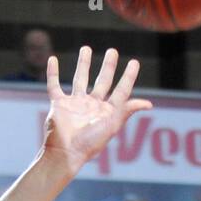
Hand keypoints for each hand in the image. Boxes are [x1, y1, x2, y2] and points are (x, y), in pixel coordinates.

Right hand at [42, 47, 151, 172]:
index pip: (121, 90)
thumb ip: (127, 111)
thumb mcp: (112, 125)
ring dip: (83, 64)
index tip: (134, 62)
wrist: (65, 152)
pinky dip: (52, 73)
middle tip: (112, 51)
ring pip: (80, 79)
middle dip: (108, 67)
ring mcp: (75, 104)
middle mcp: (92, 105)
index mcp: (107, 111)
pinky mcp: (58, 104)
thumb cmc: (90, 142)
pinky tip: (52, 59)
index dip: (129, 77)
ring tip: (86, 48)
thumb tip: (149, 104)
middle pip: (102, 81)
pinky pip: (54, 85)